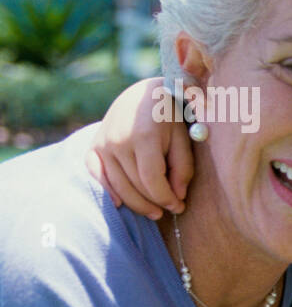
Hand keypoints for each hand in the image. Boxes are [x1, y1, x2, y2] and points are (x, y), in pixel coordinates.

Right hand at [85, 76, 192, 218]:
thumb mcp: (183, 139)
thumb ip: (182, 168)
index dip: (165, 198)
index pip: (151, 179)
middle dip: (153, 203)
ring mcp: (102, 144)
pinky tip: (120, 204)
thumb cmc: (169, 118)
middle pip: (135, 185)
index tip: (178, 207)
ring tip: (153, 211)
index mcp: (144, 137)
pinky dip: (108, 191)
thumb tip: (177, 197)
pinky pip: (97, 175)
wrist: (144, 94)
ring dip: (135, 203)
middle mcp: (118, 141)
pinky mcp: (93, 146)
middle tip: (168, 211)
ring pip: (118, 185)